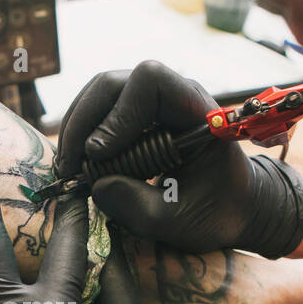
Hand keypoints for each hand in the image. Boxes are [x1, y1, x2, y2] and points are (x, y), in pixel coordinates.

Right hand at [56, 60, 302, 257]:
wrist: (233, 206)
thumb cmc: (217, 211)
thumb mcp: (180, 222)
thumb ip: (139, 207)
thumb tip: (97, 185)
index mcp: (195, 110)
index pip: (150, 82)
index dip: (119, 114)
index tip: (100, 155)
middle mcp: (172, 96)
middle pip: (113, 83)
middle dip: (83, 121)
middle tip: (70, 167)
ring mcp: (151, 103)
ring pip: (100, 94)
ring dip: (76, 128)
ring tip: (69, 168)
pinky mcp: (134, 117)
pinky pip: (99, 111)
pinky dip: (81, 135)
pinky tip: (77, 163)